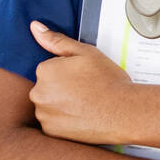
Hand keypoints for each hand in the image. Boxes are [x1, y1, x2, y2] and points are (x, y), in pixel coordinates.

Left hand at [28, 20, 135, 144]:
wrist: (124, 113)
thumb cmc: (107, 81)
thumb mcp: (85, 52)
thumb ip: (56, 40)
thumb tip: (34, 26)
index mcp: (44, 71)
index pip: (48, 69)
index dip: (67, 73)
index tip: (83, 78)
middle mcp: (38, 93)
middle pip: (46, 88)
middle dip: (61, 89)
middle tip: (85, 92)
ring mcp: (43, 115)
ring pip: (48, 106)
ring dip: (61, 105)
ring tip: (84, 105)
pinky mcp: (51, 132)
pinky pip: (52, 123)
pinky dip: (63, 121)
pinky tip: (80, 117)